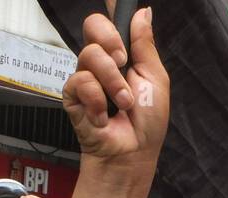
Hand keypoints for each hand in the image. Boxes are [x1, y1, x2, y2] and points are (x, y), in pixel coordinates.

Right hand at [63, 9, 168, 169]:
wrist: (133, 152)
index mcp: (123, 55)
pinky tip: (103, 115)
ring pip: (90, 55)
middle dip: (110, 40)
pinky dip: (98, 100)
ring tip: (122, 103)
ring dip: (112, 82)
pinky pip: (81, 81)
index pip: (112, 22)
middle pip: (94, 25)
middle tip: (122, 61)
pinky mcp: (73, 94)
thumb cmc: (147, 122)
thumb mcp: (155, 79)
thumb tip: (143, 13)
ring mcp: (86, 77)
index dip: (112, 10)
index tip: (114, 1)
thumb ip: (145, 45)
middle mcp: (102, 62)